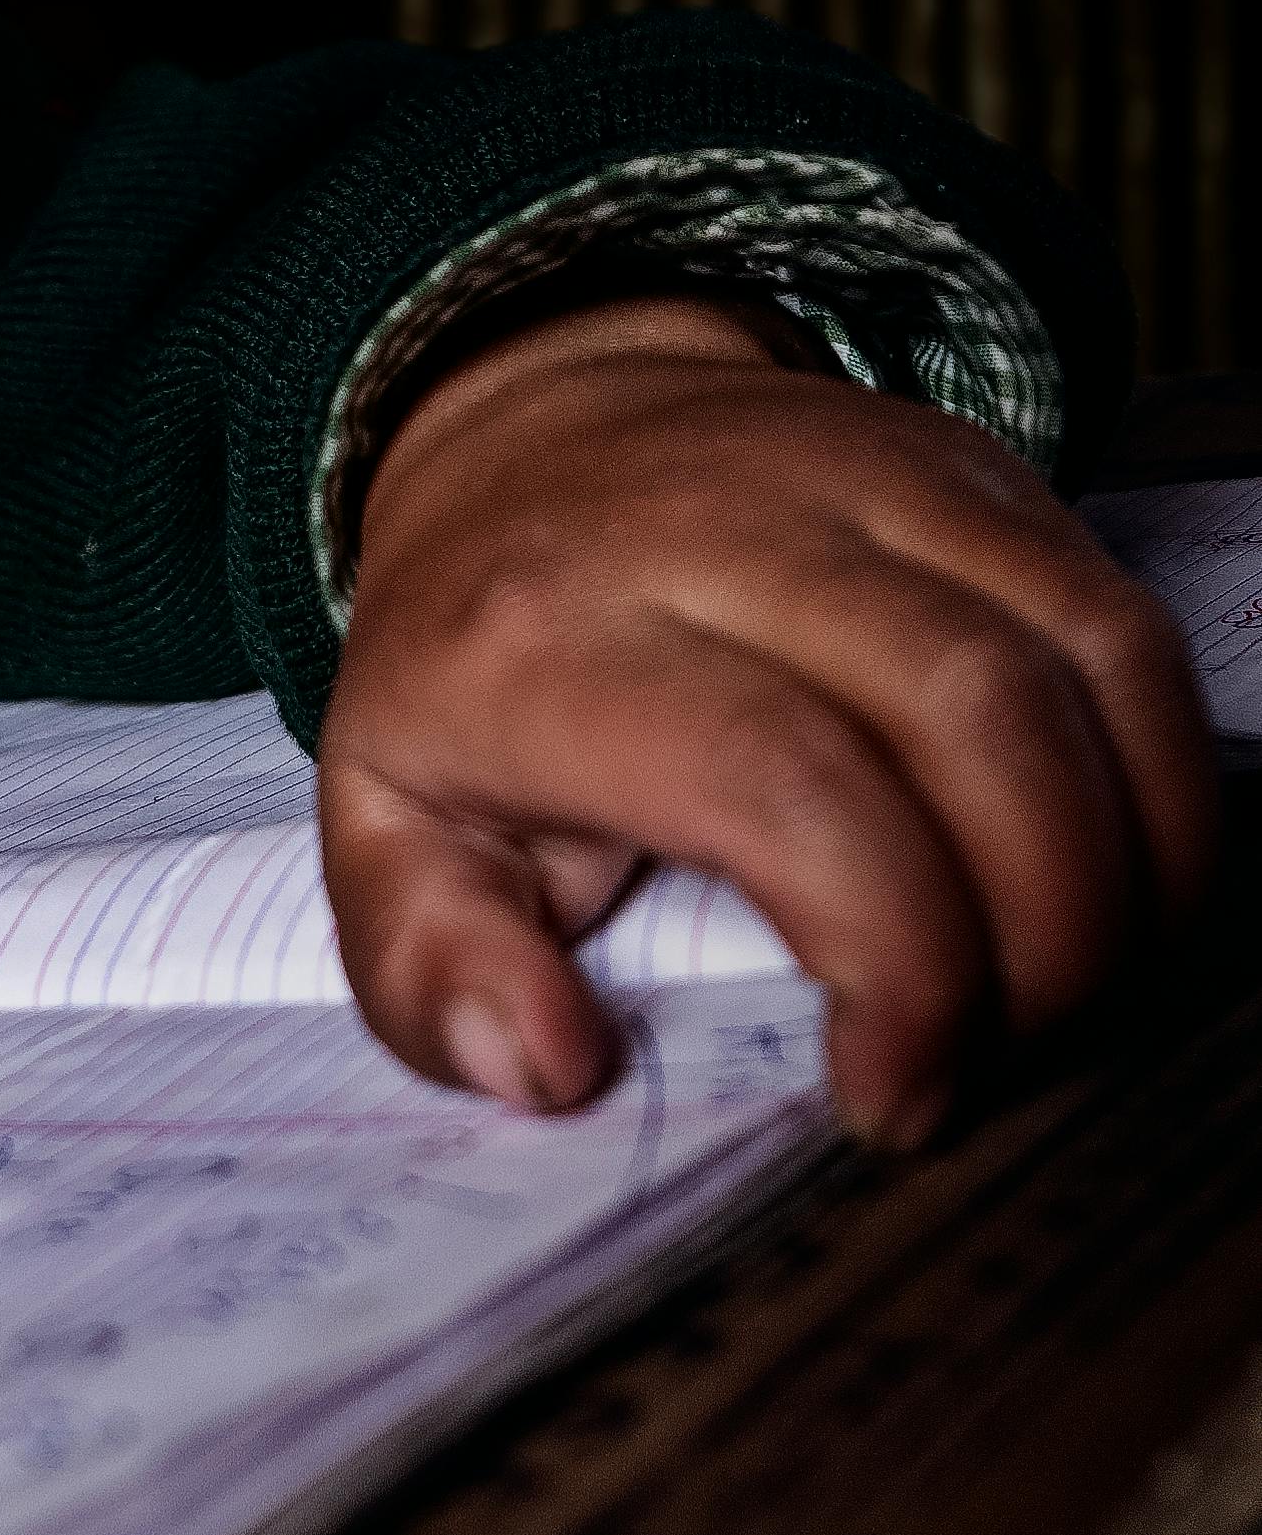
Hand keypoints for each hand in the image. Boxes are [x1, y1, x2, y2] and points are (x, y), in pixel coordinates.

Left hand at [322, 294, 1216, 1144]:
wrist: (518, 441)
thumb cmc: (468, 665)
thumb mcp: (378, 824)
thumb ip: (432, 970)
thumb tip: (542, 1064)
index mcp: (551, 637)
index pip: (786, 786)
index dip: (896, 964)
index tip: (892, 1093)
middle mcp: (714, 527)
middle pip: (974, 723)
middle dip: (1042, 939)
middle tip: (999, 1052)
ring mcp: (856, 473)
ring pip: (1082, 664)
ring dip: (1126, 867)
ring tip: (1065, 984)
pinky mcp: (966, 464)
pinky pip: (1123, 623)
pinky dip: (1156, 777)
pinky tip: (1108, 877)